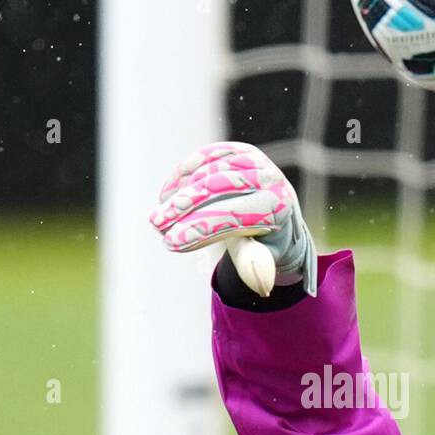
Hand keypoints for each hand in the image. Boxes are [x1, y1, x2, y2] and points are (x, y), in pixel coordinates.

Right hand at [150, 141, 316, 297]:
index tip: (171, 243)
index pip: (233, 216)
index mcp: (277, 206)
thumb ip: (254, 263)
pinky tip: (166, 194)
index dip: (200, 229)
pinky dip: (183, 174)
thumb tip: (262, 284)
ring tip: (158, 217)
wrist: (278, 212)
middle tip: (156, 226)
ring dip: (179, 193)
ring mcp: (253, 159)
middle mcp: (268, 177)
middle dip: (183, 208)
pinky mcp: (238, 150)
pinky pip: (206, 156)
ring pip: (208, 172)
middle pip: (218, 189)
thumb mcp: (262, 256)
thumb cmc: (265, 240)